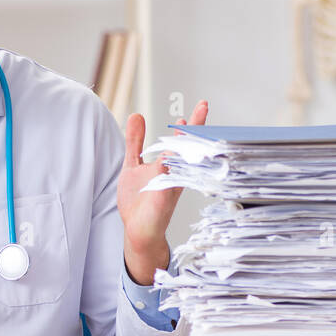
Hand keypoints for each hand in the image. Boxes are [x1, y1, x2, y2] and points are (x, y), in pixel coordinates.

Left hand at [117, 100, 208, 283]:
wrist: (138, 230)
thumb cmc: (139, 200)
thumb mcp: (133, 165)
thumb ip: (135, 142)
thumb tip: (137, 116)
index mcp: (169, 165)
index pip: (181, 141)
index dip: (191, 124)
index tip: (201, 106)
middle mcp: (173, 174)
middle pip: (186, 148)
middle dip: (194, 128)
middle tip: (202, 108)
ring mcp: (169, 186)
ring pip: (179, 162)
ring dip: (182, 144)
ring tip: (184, 121)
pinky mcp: (162, 198)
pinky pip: (168, 181)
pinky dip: (167, 169)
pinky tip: (166, 157)